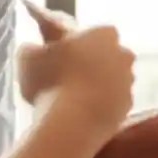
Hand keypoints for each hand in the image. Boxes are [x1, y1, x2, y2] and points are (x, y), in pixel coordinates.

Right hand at [17, 0, 134, 135]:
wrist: (72, 124)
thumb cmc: (50, 82)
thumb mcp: (28, 58)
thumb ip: (33, 48)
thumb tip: (34, 49)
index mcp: (103, 34)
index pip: (94, 32)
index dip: (79, 43)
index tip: (64, 54)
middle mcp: (123, 55)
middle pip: (109, 55)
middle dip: (93, 62)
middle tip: (68, 76)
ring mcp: (129, 82)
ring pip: (113, 79)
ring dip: (98, 85)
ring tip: (73, 99)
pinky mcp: (128, 107)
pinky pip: (114, 102)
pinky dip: (102, 105)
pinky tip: (83, 114)